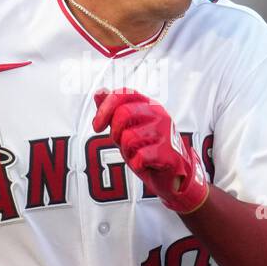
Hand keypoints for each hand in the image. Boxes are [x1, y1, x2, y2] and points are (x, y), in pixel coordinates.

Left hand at [92, 88, 208, 213]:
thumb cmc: (147, 147)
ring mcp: (166, 132)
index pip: (123, 94)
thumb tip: (99, 92)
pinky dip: (137, 164)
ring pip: (129, 138)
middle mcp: (159, 114)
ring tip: (137, 153)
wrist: (170, 173)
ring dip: (127, 151)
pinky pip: (140, 157)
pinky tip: (145, 164)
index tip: (97, 126)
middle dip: (115, 132)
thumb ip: (113, 110)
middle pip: (124, 114)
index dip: (104, 109)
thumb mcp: (126, 127)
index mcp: (148, 104)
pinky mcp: (169, 152)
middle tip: (122, 143)